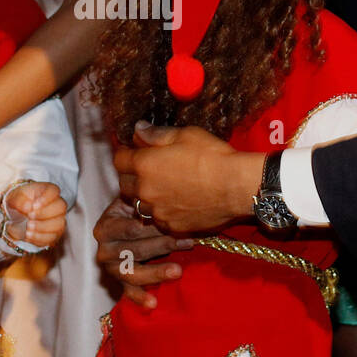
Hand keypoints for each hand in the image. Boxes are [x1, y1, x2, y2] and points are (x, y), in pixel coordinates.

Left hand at [4, 181, 66, 249]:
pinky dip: (40, 237)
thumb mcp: (15, 197)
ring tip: (28, 227)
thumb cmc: (20, 202)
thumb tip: (28, 207)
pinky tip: (29, 235)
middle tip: (30, 216)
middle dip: (44, 213)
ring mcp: (58, 219)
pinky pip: (52, 237)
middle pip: (60, 207)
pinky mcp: (55, 233)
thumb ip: (20, 201)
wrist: (18, 215)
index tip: (34, 205)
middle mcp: (57, 204)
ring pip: (59, 224)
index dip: (46, 198)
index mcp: (48, 190)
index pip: (54, 191)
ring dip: (42, 227)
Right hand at [93, 196, 192, 309]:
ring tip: (177, 271)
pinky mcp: (120, 283)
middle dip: (163, 245)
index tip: (173, 225)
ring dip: (157, 272)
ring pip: (134, 273)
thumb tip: (165, 199)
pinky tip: (153, 303)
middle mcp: (104, 250)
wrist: (125, 226)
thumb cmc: (133, 211)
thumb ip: (142, 202)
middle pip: (136, 250)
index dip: (154, 227)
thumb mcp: (133, 201)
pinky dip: (141, 298)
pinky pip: (129, 292)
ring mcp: (112, 269)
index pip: (132, 229)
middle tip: (188, 243)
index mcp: (105, 228)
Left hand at [113, 123, 262, 233]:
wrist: (237, 187)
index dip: (126, 154)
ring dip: (145, 196)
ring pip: (139, 205)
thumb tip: (138, 130)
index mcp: (145, 164)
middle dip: (132, 176)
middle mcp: (145, 190)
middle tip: (148, 171)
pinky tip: (177, 203)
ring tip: (163, 188)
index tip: (134, 152)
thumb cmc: (213, 156)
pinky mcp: (172, 226)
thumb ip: (156, 134)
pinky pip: (158, 220)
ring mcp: (157, 211)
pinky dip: (162, 212)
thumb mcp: (185, 135)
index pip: (118, 160)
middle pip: (124, 185)